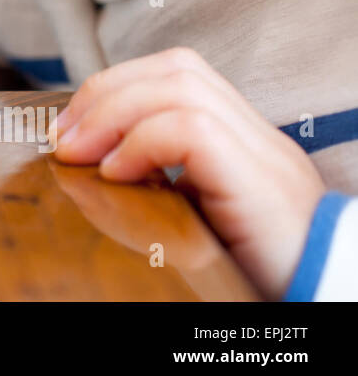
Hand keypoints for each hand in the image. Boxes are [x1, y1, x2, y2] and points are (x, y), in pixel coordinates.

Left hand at [54, 47, 324, 298]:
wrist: (312, 307)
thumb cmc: (247, 276)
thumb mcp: (191, 221)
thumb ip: (155, 186)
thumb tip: (84, 167)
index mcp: (242, 144)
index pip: (178, 76)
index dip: (117, 87)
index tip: (70, 127)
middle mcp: (258, 139)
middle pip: (177, 68)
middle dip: (107, 90)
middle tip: (63, 136)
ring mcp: (265, 155)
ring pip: (181, 85)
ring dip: (113, 112)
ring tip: (80, 153)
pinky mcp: (260, 181)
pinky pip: (190, 128)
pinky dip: (140, 142)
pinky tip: (115, 173)